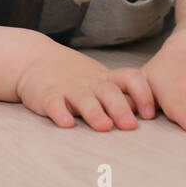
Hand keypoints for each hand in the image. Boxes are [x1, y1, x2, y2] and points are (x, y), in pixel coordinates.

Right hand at [15, 46, 156, 130]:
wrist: (34, 59)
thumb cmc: (75, 76)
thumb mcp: (100, 80)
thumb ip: (122, 96)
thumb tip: (151, 114)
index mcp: (106, 79)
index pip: (131, 79)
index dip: (142, 94)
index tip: (150, 113)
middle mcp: (90, 83)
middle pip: (109, 92)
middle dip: (120, 108)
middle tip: (130, 125)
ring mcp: (68, 89)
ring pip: (83, 99)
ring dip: (94, 112)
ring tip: (103, 126)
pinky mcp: (47, 96)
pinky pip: (54, 103)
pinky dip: (59, 113)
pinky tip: (65, 123)